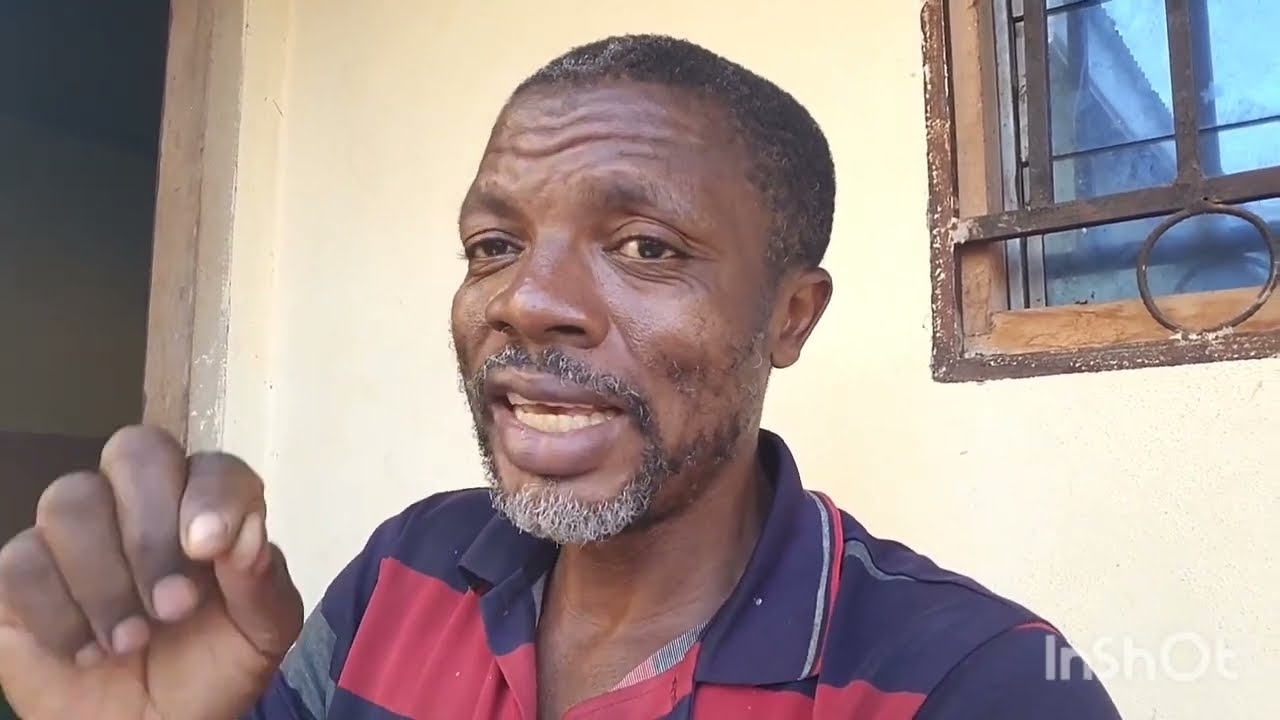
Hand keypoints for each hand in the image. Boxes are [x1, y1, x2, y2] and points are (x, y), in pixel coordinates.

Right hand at [0, 426, 302, 719]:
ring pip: (71, 501)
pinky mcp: (22, 575)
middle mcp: (140, 501)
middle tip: (173, 606)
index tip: (209, 547)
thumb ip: (261, 580)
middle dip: (152, 531)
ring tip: (131, 643)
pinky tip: (87, 653)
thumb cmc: (215, 667)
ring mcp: (77, 532)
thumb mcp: (263, 633)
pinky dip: (58, 615)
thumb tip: (243, 535)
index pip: (212, 466)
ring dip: (106, 581)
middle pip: (133, 451)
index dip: (211, 496)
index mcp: (207, 505)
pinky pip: (21, 563)